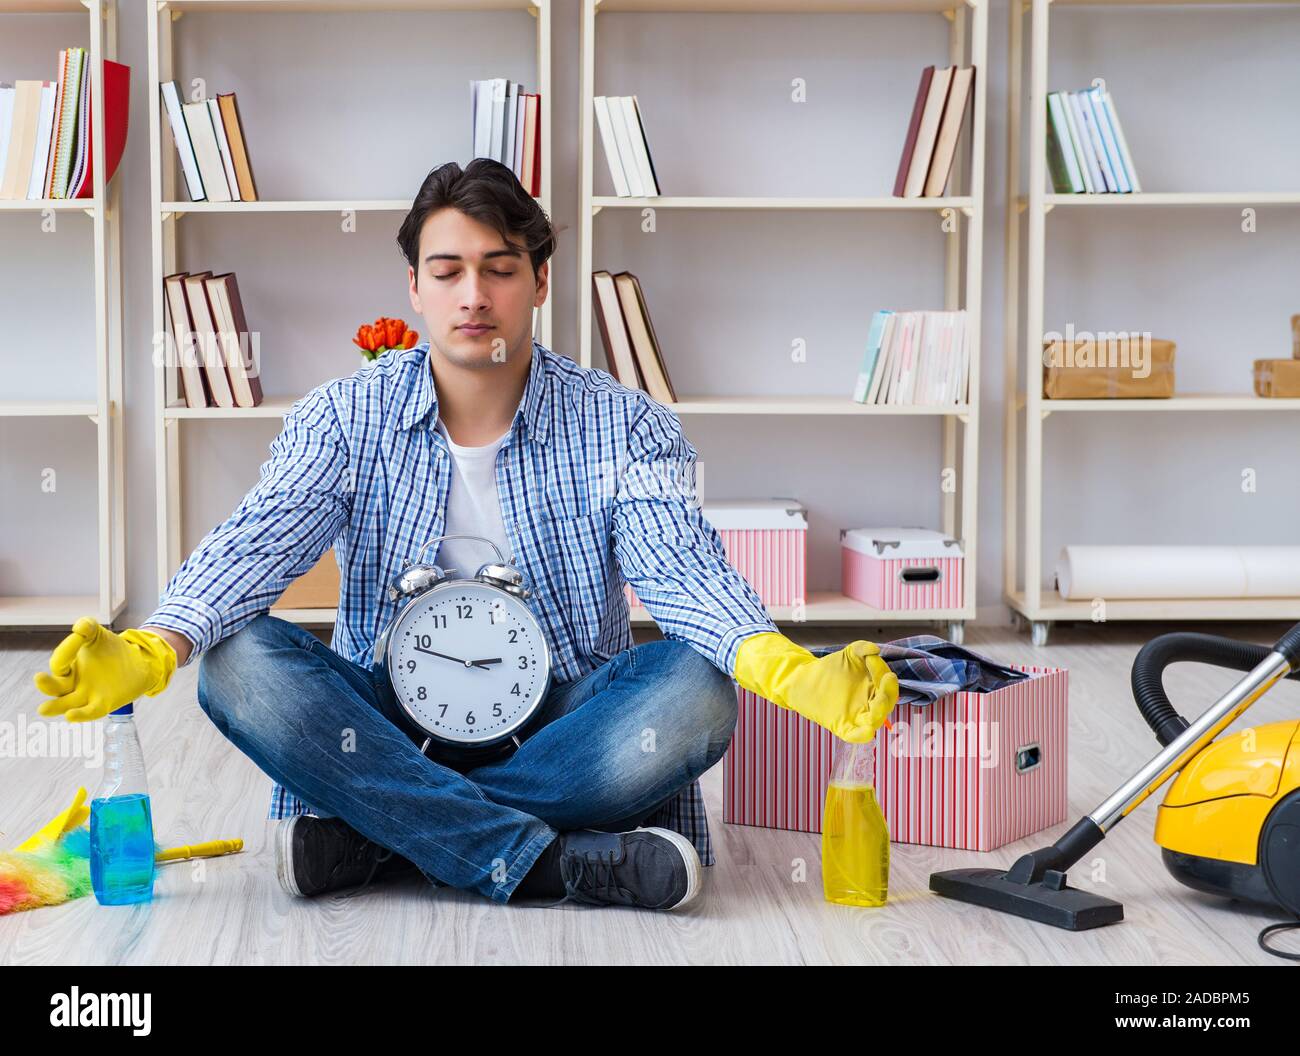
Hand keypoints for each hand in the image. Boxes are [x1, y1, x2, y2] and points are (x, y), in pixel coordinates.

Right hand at [33, 617, 177, 722]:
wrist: (138, 660)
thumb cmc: (112, 648)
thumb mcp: (98, 634)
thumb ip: (87, 627)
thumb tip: (79, 626)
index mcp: (68, 668)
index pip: (59, 663)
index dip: (66, 650)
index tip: (80, 635)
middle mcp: (73, 684)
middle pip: (55, 687)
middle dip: (45, 684)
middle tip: (39, 678)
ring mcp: (87, 695)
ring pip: (66, 704)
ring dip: (55, 707)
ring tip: (43, 709)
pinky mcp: (104, 704)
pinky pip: (90, 712)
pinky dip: (80, 715)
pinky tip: (70, 716)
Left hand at [733, 632, 897, 742]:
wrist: (803, 679)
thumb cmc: (828, 669)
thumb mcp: (848, 654)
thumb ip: (862, 648)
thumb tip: (875, 649)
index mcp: (874, 689)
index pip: (886, 684)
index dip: (882, 671)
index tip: (871, 658)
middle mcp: (868, 704)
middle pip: (886, 703)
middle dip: (889, 692)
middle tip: (888, 678)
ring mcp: (856, 717)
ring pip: (875, 720)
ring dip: (881, 712)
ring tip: (880, 701)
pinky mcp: (843, 726)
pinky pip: (856, 735)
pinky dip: (863, 735)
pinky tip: (868, 731)